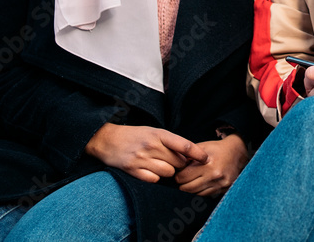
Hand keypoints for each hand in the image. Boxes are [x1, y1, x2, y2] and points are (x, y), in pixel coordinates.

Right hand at [85, 123, 208, 182]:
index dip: (197, 153)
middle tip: (175, 162)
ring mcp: (142, 158)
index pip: (184, 145)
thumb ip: (170, 142)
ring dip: (168, 172)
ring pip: (168, 172)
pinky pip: (154, 179)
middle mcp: (152, 146)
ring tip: (161, 166)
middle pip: (178, 162)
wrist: (108, 140)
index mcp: (159, 134)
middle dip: (180, 164)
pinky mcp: (133, 170)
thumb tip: (188, 155)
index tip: (205, 158)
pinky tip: (151, 171)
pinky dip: (155, 178)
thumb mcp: (153, 132)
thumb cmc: (134, 135)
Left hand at [175, 134, 248, 196]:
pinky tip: (200, 184)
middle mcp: (214, 176)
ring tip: (190, 181)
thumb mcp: (202, 147)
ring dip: (190, 189)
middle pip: (188, 188)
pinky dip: (200, 191)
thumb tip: (174, 167)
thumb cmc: (217, 149)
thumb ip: (188, 156)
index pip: (184, 177)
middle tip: (182, 179)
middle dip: (182, 184)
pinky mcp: (224, 189)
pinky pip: (206, 195)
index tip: (178, 173)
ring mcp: (220, 184)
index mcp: (208, 164)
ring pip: (196, 194)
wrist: (237, 152)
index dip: (178, 176)